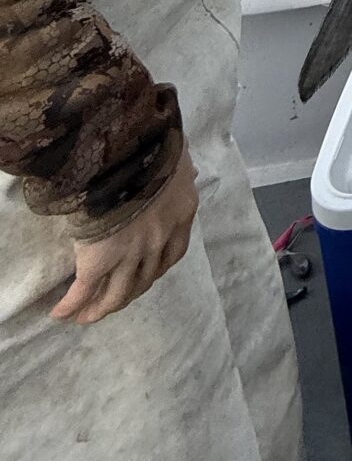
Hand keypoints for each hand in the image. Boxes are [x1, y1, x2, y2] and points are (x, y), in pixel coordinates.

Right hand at [51, 142, 199, 324]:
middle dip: (129, 294)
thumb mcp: (177, 156)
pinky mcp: (99, 259)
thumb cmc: (155, 143)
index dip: (159, 268)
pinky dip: (72, 305)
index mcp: (181, 213)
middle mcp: (160, 239)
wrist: (129, 149)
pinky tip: (61, 313)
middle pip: (145, 278)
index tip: (149, 274)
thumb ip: (177, 169)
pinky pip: (84, 289)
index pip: (173, 252)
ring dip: (101, 308)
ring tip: (86, 317)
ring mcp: (131, 252)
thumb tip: (182, 167)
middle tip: (113, 303)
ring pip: (117, 293)